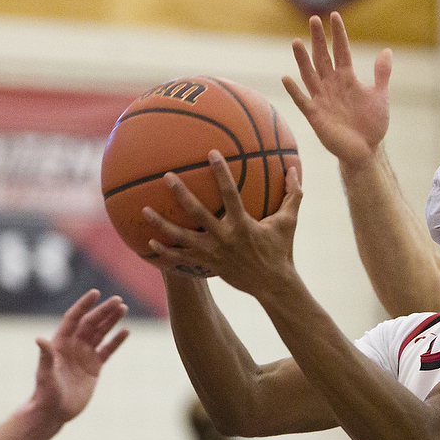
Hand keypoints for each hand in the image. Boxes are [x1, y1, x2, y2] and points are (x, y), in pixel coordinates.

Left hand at [30, 289, 128, 425]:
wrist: (54, 413)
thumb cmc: (45, 394)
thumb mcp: (45, 375)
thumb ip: (45, 356)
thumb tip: (39, 339)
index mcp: (60, 343)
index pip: (74, 318)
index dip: (84, 305)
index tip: (95, 293)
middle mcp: (73, 346)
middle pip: (91, 323)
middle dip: (104, 311)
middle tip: (118, 300)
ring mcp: (84, 355)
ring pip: (100, 333)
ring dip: (111, 321)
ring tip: (123, 308)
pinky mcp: (94, 367)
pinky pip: (107, 350)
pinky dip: (116, 341)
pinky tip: (125, 331)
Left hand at [143, 152, 302, 298]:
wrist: (272, 286)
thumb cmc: (281, 250)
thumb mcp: (289, 222)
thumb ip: (292, 195)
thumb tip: (295, 169)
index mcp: (243, 224)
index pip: (230, 193)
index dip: (221, 172)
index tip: (211, 153)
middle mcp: (225, 237)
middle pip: (198, 213)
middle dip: (182, 194)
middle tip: (167, 177)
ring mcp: (213, 253)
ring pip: (182, 237)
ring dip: (162, 224)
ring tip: (144, 210)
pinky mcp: (208, 265)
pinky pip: (181, 258)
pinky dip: (165, 250)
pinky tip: (149, 241)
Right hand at [282, 11, 391, 166]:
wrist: (366, 151)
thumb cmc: (372, 124)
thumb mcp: (380, 96)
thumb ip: (382, 74)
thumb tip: (387, 51)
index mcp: (347, 78)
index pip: (341, 51)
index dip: (338, 34)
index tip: (334, 16)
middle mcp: (332, 85)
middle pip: (323, 58)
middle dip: (319, 39)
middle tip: (313, 19)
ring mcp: (322, 99)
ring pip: (310, 75)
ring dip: (303, 59)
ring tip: (296, 41)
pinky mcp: (316, 116)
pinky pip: (303, 101)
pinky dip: (294, 91)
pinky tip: (286, 78)